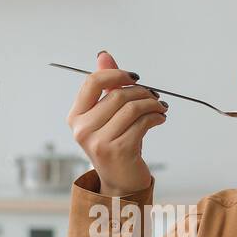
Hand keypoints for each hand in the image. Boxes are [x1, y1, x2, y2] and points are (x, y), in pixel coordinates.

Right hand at [66, 50, 167, 196]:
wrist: (121, 181)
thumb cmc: (115, 144)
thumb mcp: (107, 114)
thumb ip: (105, 85)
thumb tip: (104, 55)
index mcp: (75, 117)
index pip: (92, 82)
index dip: (116, 74)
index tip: (134, 78)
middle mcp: (82, 130)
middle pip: (117, 95)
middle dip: (142, 92)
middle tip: (154, 96)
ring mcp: (98, 142)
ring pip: (132, 108)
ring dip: (152, 104)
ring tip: (160, 107)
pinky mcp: (118, 151)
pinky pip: (142, 123)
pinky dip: (156, 117)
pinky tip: (160, 119)